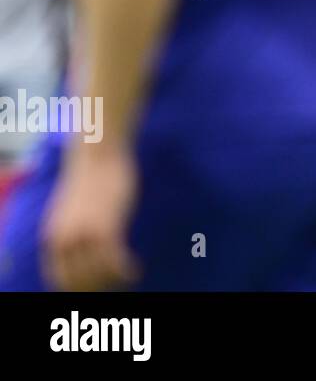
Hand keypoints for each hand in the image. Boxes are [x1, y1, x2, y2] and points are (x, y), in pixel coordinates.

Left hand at [42, 143, 140, 290]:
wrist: (100, 154)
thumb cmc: (92, 177)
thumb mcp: (73, 211)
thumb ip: (73, 231)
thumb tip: (82, 247)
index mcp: (53, 237)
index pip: (59, 278)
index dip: (78, 288)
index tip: (97, 288)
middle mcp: (64, 240)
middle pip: (80, 281)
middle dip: (100, 287)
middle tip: (118, 283)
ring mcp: (84, 235)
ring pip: (98, 274)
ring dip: (115, 281)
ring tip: (129, 276)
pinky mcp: (106, 228)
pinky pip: (115, 261)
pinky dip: (126, 270)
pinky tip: (135, 269)